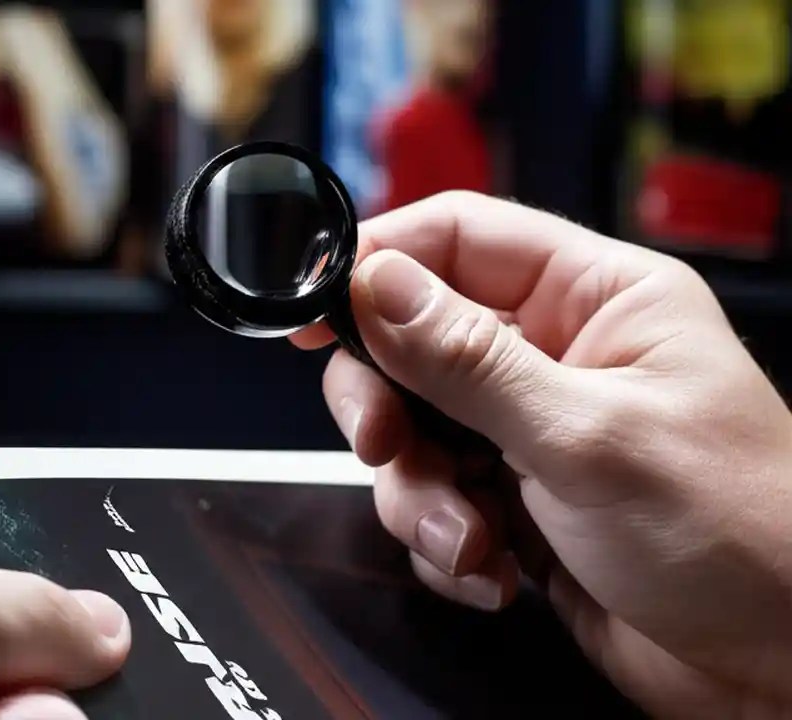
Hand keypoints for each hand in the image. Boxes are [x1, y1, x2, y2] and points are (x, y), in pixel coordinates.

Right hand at [296, 192, 791, 717]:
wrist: (783, 674)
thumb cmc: (743, 535)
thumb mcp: (588, 437)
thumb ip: (468, 361)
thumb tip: (375, 283)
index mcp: (596, 300)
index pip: (459, 239)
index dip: (377, 261)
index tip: (314, 307)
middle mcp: (556, 357)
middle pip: (413, 341)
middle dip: (386, 403)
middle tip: (381, 443)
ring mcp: (531, 434)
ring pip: (413, 432)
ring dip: (420, 493)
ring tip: (470, 539)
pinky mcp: (515, 505)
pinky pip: (433, 501)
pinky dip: (445, 543)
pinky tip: (494, 573)